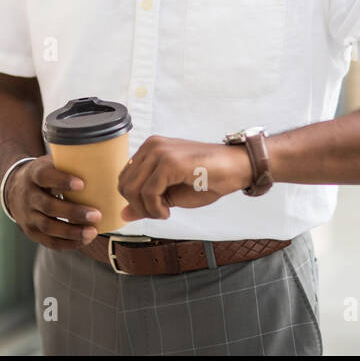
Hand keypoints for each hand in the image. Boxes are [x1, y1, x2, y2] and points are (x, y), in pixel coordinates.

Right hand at [5, 154, 102, 249]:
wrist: (15, 189)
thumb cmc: (45, 174)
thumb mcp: (51, 162)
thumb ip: (70, 162)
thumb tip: (102, 159)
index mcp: (34, 174)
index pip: (45, 176)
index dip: (62, 180)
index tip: (82, 184)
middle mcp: (28, 196)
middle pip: (49, 206)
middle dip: (73, 212)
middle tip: (96, 215)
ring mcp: (27, 216)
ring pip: (48, 227)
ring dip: (72, 231)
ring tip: (92, 232)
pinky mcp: (31, 231)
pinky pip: (49, 241)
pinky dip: (67, 243)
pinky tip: (83, 240)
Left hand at [117, 136, 252, 222]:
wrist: (236, 168)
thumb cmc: (207, 179)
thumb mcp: (170, 193)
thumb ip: (146, 201)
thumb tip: (123, 214)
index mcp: (150, 149)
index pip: (124, 178)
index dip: (135, 201)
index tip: (155, 209)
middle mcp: (152, 146)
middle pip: (124, 184)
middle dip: (138, 207)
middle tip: (159, 213)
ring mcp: (160, 152)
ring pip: (133, 189)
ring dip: (147, 210)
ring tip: (164, 212)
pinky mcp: (170, 162)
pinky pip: (149, 192)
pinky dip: (155, 209)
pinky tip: (168, 211)